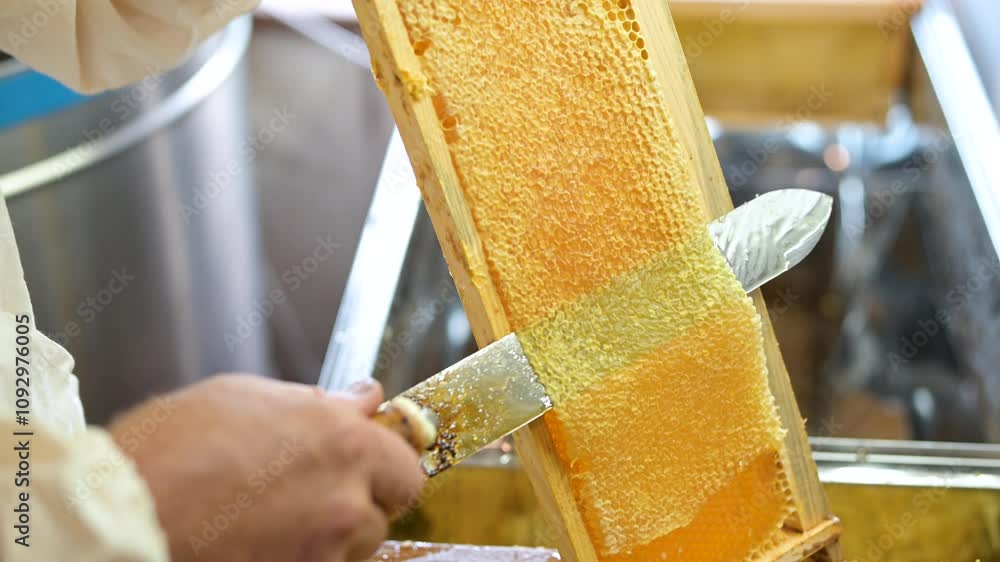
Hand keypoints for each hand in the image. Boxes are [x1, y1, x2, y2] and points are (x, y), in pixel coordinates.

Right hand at [108, 375, 423, 561]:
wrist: (121, 516)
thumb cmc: (170, 448)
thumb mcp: (243, 397)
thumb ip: (317, 402)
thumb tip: (362, 398)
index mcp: (341, 439)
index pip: (405, 462)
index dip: (385, 462)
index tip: (366, 462)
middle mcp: (346, 496)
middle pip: (388, 508)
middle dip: (365, 498)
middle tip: (320, 492)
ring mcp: (325, 548)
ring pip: (358, 545)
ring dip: (333, 534)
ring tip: (276, 520)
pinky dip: (306, 556)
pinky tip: (264, 543)